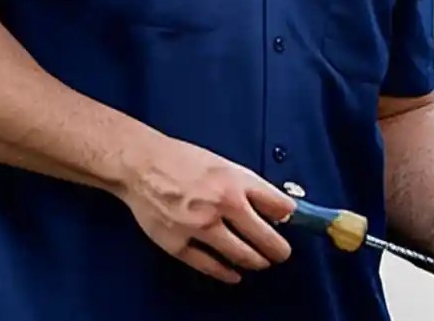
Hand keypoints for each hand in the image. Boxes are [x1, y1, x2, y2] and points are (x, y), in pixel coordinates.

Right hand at [116, 136, 296, 283]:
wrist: (142, 165)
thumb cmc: (181, 160)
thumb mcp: (224, 165)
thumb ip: (248, 186)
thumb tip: (275, 207)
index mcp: (235, 182)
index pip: (279, 206)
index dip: (289, 217)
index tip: (292, 222)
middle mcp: (221, 205)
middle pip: (265, 238)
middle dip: (278, 249)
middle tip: (281, 253)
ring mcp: (199, 227)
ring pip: (241, 255)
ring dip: (256, 261)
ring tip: (261, 261)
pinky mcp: (179, 244)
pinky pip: (210, 266)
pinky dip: (226, 273)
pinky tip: (234, 273)